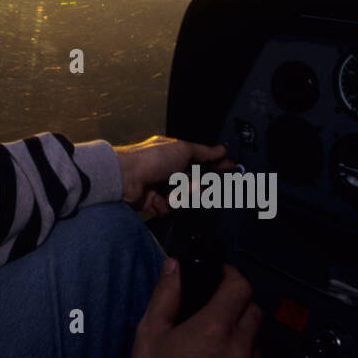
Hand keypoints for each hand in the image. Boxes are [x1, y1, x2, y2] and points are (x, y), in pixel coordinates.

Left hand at [114, 135, 234, 217]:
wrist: (125, 177)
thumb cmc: (151, 159)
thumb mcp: (183, 150)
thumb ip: (204, 152)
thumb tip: (221, 149)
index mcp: (175, 154)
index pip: (201, 160)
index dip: (216, 165)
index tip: (231, 168)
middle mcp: (168, 169)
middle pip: (194, 182)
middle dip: (197, 186)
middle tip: (197, 187)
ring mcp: (161, 186)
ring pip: (184, 197)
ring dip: (182, 195)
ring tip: (174, 190)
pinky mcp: (154, 202)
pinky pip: (171, 207)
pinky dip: (167, 203)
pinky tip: (159, 198)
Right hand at [131, 259, 261, 357]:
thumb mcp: (150, 334)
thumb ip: (165, 296)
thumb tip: (173, 268)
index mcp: (215, 327)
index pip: (240, 286)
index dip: (231, 274)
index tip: (221, 274)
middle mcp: (239, 347)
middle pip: (254, 310)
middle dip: (238, 303)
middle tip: (216, 306)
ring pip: (256, 338)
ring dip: (241, 332)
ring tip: (215, 340)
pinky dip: (242, 355)